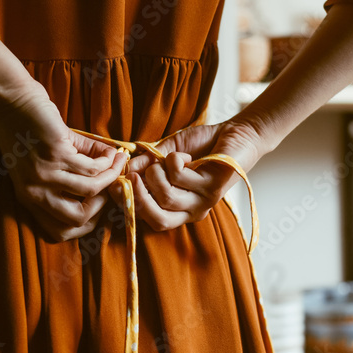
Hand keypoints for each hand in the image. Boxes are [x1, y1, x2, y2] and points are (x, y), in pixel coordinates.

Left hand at [0, 84, 127, 241]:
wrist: (10, 99)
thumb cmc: (28, 128)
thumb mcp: (47, 161)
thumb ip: (76, 173)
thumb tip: (114, 175)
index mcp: (29, 198)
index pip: (59, 231)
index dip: (87, 224)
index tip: (102, 206)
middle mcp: (34, 191)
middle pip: (77, 219)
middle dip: (102, 206)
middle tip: (112, 187)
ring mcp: (45, 173)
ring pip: (91, 190)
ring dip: (111, 177)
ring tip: (118, 163)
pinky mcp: (55, 153)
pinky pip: (92, 167)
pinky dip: (107, 161)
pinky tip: (111, 152)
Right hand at [119, 118, 267, 231]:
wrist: (236, 133)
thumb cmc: (202, 146)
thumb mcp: (168, 153)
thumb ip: (148, 163)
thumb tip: (125, 169)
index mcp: (180, 208)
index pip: (150, 219)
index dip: (130, 204)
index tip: (116, 183)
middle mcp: (192, 210)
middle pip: (157, 219)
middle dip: (139, 196)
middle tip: (134, 175)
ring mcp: (204, 201)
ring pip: (166, 196)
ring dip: (158, 171)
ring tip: (167, 158)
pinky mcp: (214, 188)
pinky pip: (180, 177)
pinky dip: (175, 160)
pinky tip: (186, 156)